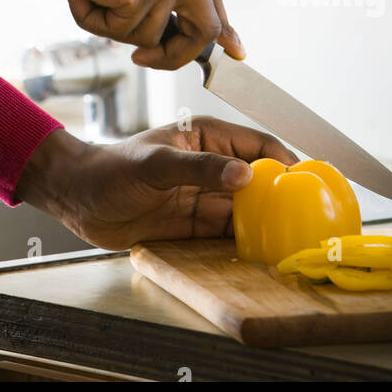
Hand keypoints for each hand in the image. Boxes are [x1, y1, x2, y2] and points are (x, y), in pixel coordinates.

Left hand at [15, 116, 297, 250]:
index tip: (313, 182)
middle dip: (286, 197)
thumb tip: (247, 176)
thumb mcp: (155, 165)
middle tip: (314, 218)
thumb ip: (199, 169)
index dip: (288, 161)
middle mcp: (211, 166)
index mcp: (206, 137)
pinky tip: (266, 254)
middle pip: (261, 181)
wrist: (77, 199)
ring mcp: (204, 197)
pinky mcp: (195, 225)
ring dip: (270, 223)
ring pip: (249, 210)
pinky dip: (248, 242)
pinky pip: (230, 234)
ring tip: (298, 240)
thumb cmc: (110, 169)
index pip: (260, 145)